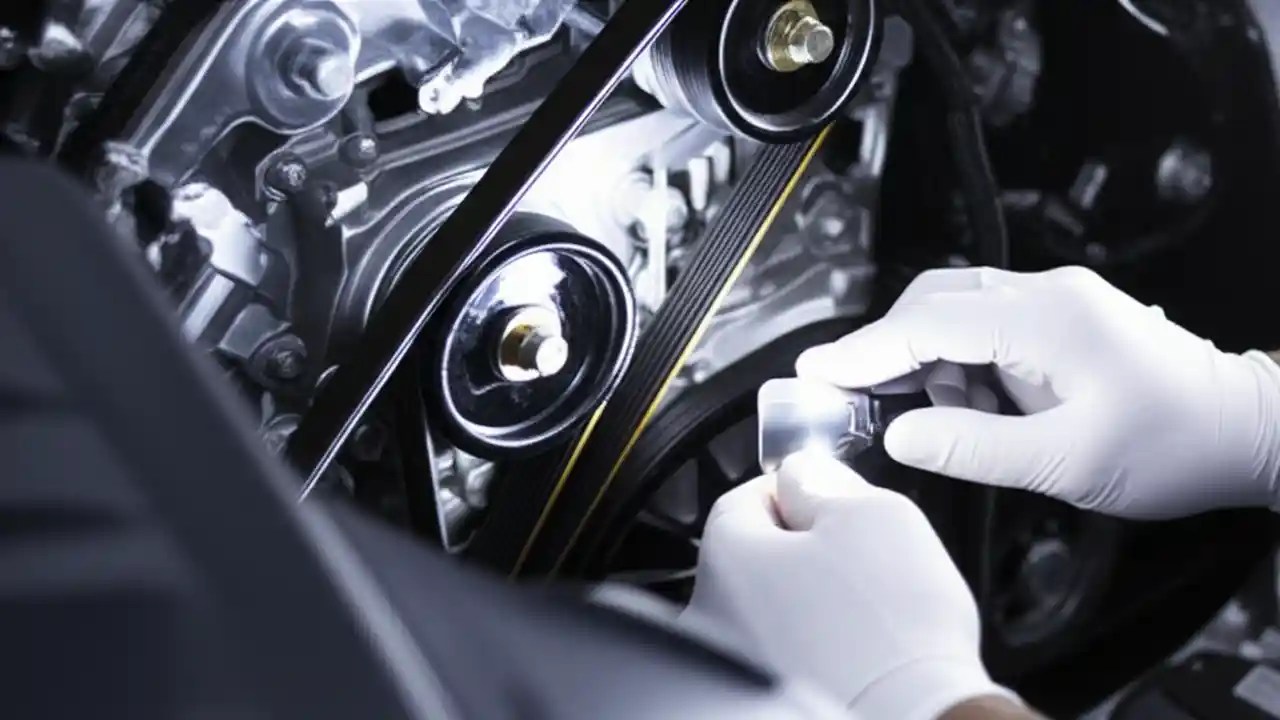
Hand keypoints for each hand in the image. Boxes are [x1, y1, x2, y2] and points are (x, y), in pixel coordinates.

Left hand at [681, 452, 1016, 718]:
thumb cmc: (893, 630)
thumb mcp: (872, 515)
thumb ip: (824, 479)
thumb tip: (804, 472)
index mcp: (725, 553)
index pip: (748, 494)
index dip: (802, 490)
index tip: (838, 499)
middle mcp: (711, 611)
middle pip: (759, 553)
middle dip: (810, 546)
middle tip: (866, 555)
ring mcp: (734, 659)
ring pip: (777, 605)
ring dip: (817, 598)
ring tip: (871, 611)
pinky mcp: (767, 698)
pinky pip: (792, 651)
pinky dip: (822, 645)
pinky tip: (862, 652)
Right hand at [796, 266, 1279, 518]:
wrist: (1247, 430)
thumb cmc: (1175, 445)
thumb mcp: (1068, 462)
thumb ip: (974, 447)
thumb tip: (901, 434)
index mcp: (1046, 319)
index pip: (927, 322)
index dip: (864, 349)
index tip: (816, 371)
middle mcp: (1047, 295)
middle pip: (933, 302)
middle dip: (889, 349)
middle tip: (856, 398)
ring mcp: (1055, 302)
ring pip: (956, 311)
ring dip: (929, 361)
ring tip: (944, 419)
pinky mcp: (1061, 319)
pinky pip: (985, 325)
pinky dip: (960, 363)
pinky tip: (974, 406)